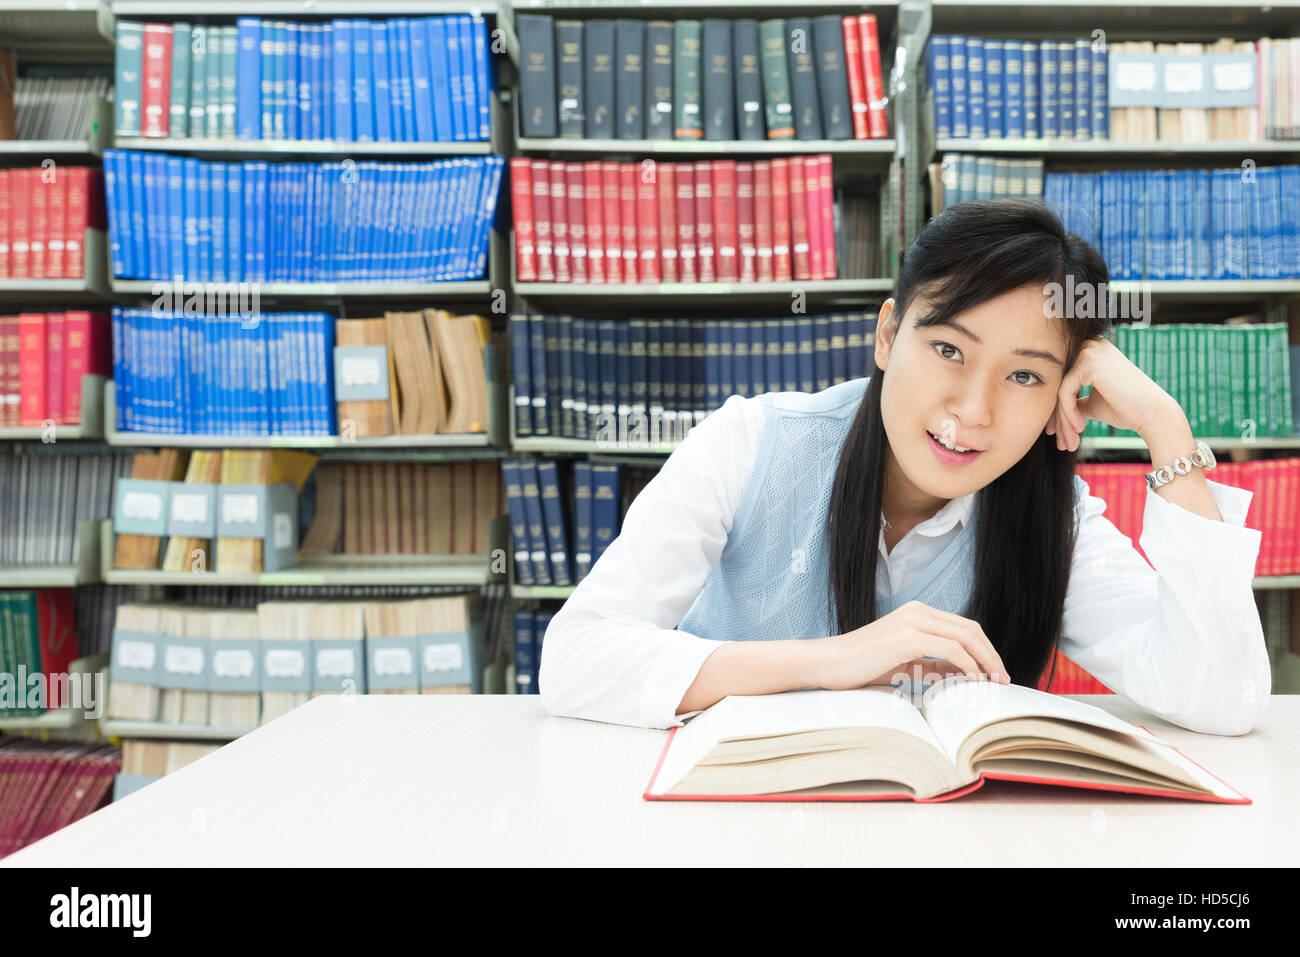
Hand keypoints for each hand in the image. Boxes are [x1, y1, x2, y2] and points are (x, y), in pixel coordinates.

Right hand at [813, 600, 1010, 690]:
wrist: (827, 663)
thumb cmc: (861, 667)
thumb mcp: (905, 666)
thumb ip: (934, 666)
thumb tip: (966, 675)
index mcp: (917, 613)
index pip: (964, 627)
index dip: (985, 650)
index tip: (996, 674)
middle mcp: (918, 611)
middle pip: (971, 629)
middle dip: (992, 655)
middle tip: (1003, 680)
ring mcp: (913, 621)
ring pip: (966, 637)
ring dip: (986, 661)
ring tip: (994, 683)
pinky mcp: (908, 636)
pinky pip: (951, 649)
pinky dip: (968, 665)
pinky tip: (973, 680)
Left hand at [1044, 336, 1180, 451]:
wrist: (1153, 413)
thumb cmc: (1126, 408)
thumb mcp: (1093, 403)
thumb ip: (1074, 401)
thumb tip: (1051, 410)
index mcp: (1091, 351)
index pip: (1062, 381)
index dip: (1056, 409)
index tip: (1053, 432)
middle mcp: (1089, 345)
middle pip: (1059, 386)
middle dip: (1057, 418)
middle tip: (1060, 443)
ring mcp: (1089, 351)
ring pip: (1060, 391)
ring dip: (1063, 420)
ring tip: (1068, 442)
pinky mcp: (1088, 363)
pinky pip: (1065, 392)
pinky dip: (1069, 413)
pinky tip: (1080, 428)